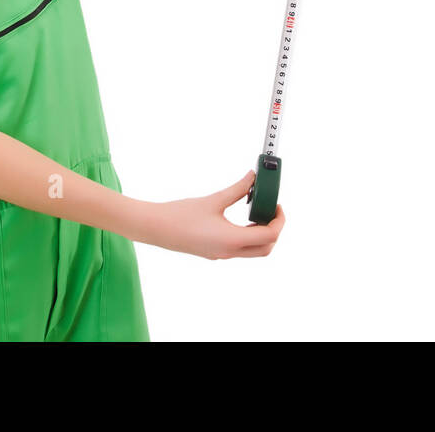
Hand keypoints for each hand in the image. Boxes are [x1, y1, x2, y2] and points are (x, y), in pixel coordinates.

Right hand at [147, 170, 284, 259]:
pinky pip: (240, 249)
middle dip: (274, 230)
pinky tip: (241, 219)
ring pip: (253, 251)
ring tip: (257, 211)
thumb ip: (237, 190)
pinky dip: (248, 236)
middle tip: (271, 209)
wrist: (155, 228)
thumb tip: (253, 177)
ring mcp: (221, 255)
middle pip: (266, 248)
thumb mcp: (213, 200)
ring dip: (261, 234)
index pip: (269, 237)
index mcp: (231, 240)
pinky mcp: (214, 253)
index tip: (277, 205)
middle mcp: (228, 252)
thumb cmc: (180, 215)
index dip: (279, 221)